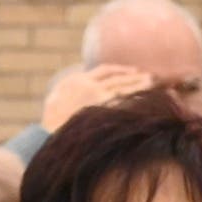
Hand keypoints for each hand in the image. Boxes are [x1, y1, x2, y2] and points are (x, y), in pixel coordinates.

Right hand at [40, 64, 155, 131]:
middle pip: (118, 78)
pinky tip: (145, 99)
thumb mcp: (57, 95)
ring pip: (124, 88)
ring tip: (153, 82)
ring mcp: (97, 98)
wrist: (47, 131)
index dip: (121, 70)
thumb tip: (86, 84)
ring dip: (140, 85)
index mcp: (78, 80)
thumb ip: (73, 87)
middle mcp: (89, 86)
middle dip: (135, 76)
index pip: (105, 70)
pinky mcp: (102, 111)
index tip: (133, 71)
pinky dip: (134, 100)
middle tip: (151, 76)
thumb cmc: (51, 118)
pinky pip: (123, 103)